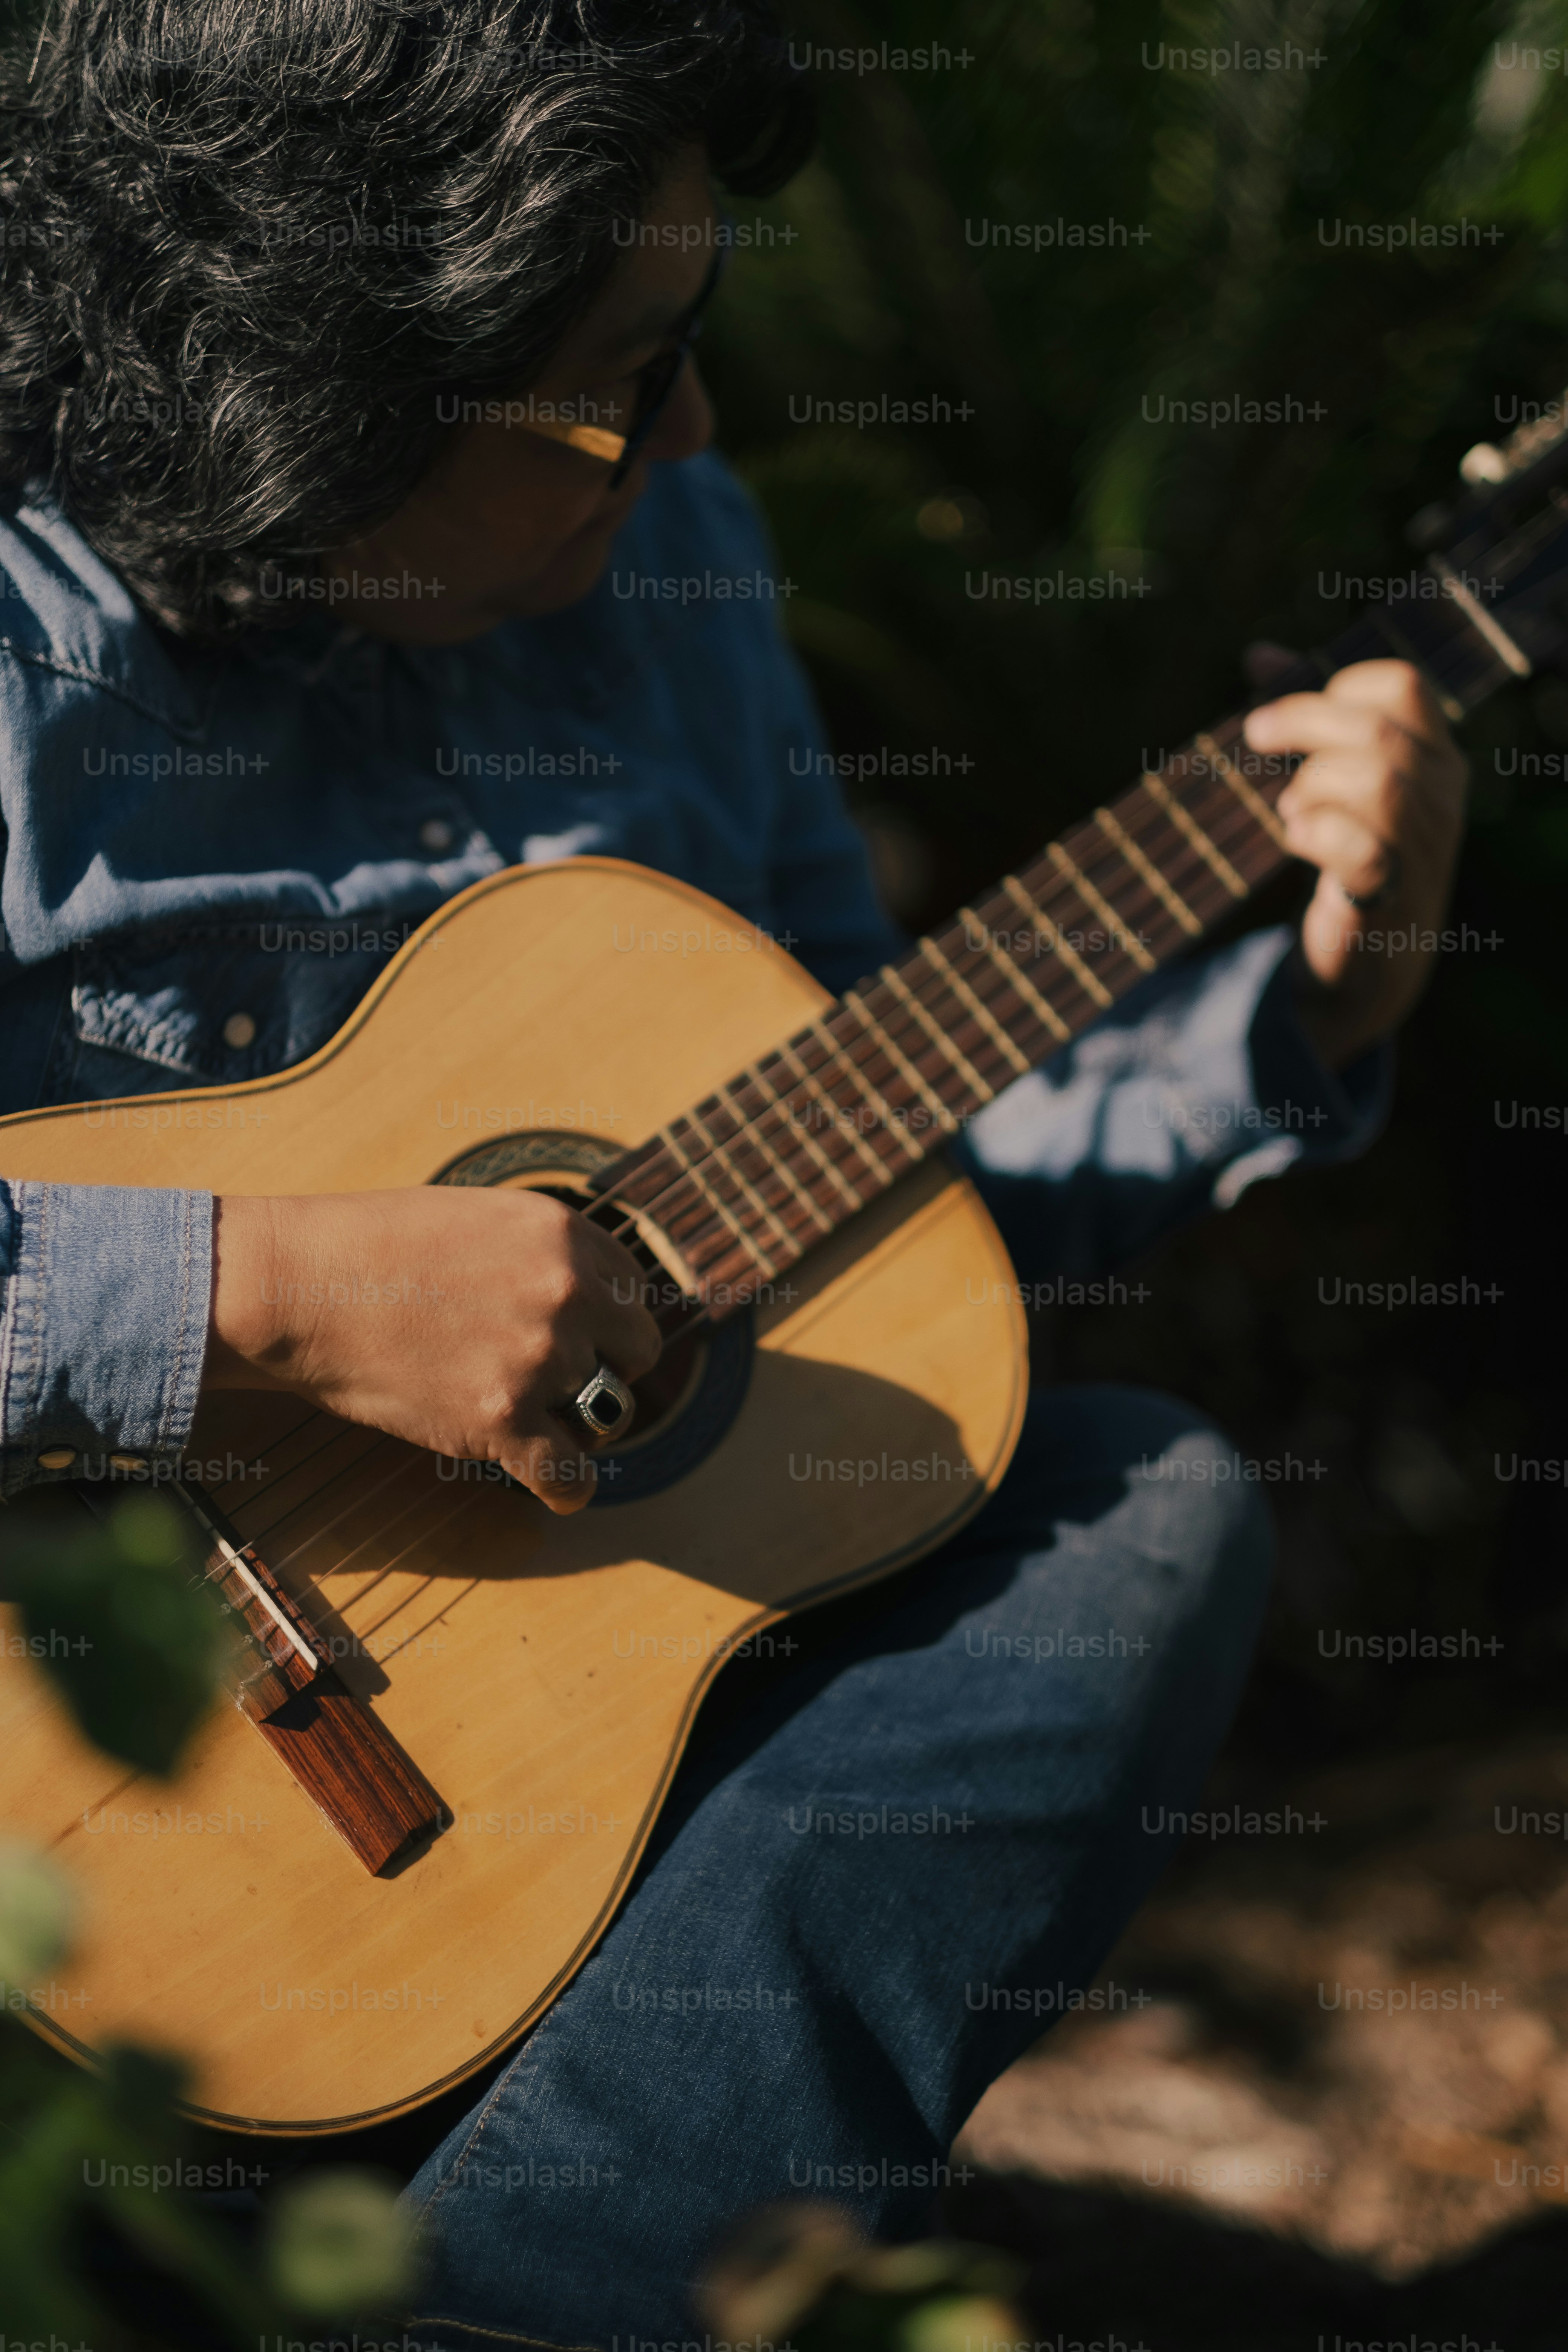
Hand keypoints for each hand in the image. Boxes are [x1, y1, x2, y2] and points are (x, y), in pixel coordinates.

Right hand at [205, 1189, 661, 1514]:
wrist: (301, 1287)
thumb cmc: (377, 1249)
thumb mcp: (483, 1219)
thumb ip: (546, 1253)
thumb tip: (597, 1298)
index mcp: (566, 1234)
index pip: (635, 1293)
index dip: (606, 1320)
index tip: (574, 1334)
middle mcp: (567, 1292)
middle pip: (636, 1354)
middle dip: (604, 1367)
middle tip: (550, 1376)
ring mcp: (538, 1359)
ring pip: (608, 1415)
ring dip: (578, 1422)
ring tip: (531, 1416)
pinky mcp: (500, 1422)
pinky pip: (571, 1478)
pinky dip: (566, 1489)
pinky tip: (548, 1482)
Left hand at [1241, 652, 1467, 1068]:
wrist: (1367, 960)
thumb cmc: (1346, 853)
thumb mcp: (1335, 777)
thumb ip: (1305, 716)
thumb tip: (1260, 655)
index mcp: (1434, 756)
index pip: (1404, 687)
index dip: (1339, 686)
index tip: (1288, 709)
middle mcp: (1440, 797)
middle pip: (1382, 733)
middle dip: (1307, 723)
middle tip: (1256, 736)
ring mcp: (1421, 850)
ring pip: (1379, 785)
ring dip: (1315, 785)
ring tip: (1290, 806)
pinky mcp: (1387, 899)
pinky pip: (1361, 851)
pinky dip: (1316, 835)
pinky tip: (1294, 836)